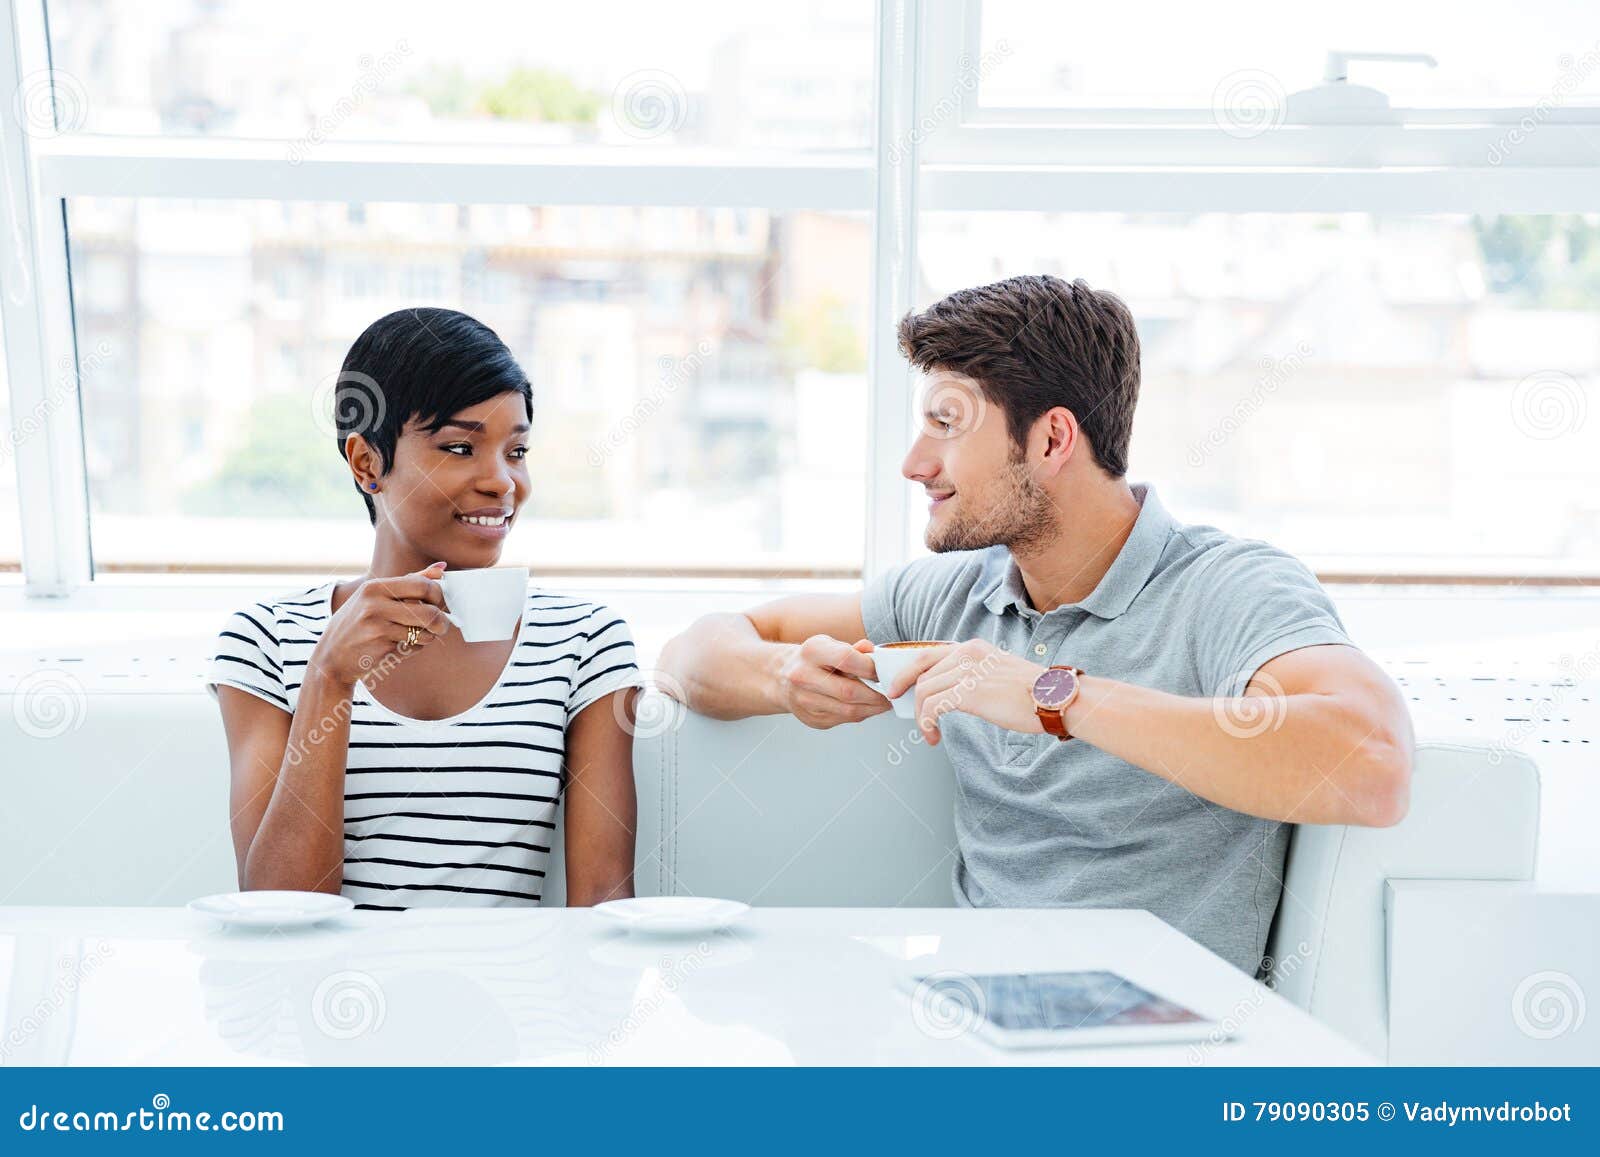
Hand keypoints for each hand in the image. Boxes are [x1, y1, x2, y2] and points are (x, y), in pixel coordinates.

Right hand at [310, 561, 453, 686]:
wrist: (331, 657)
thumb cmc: (358, 622)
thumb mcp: (375, 596)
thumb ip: (410, 581)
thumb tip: (442, 569)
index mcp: (374, 588)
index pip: (422, 585)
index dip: (437, 594)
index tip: (437, 602)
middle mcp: (375, 606)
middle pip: (429, 612)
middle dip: (441, 620)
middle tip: (441, 624)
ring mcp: (378, 629)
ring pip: (425, 633)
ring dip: (428, 636)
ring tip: (416, 635)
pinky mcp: (382, 650)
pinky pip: (414, 648)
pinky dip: (415, 648)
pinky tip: (401, 646)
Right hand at [775, 635, 891, 728]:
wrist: (780, 676)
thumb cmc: (812, 658)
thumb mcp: (830, 644)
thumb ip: (855, 649)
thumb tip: (876, 654)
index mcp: (811, 651)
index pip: (847, 659)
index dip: (871, 668)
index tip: (884, 671)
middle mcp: (803, 676)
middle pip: (849, 691)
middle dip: (877, 694)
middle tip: (892, 693)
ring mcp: (805, 701)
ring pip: (848, 711)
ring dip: (873, 708)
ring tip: (885, 701)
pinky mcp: (811, 719)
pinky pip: (844, 719)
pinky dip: (861, 714)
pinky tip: (867, 706)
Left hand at [882, 639, 1046, 744]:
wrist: (1054, 699)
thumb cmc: (1031, 693)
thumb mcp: (996, 671)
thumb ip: (972, 674)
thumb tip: (949, 690)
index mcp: (971, 647)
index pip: (927, 653)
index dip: (907, 671)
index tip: (898, 686)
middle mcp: (966, 654)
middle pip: (921, 671)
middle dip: (906, 690)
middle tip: (903, 708)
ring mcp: (967, 672)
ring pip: (924, 691)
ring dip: (921, 715)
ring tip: (928, 732)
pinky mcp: (969, 693)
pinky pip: (933, 707)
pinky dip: (926, 723)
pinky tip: (933, 735)